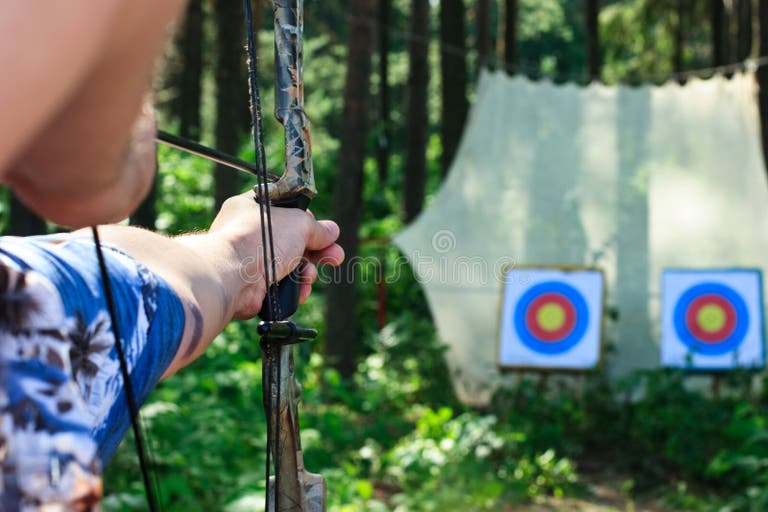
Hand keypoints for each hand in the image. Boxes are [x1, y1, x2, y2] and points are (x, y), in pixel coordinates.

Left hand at [208, 192, 343, 318]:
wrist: (235, 276)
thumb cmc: (259, 239)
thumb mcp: (298, 223)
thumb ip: (317, 228)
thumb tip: (332, 231)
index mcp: (252, 207)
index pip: (283, 209)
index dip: (305, 218)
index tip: (319, 227)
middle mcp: (248, 233)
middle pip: (292, 240)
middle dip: (317, 250)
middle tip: (334, 255)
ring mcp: (250, 261)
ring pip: (289, 265)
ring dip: (307, 271)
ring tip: (310, 275)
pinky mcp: (254, 286)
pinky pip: (282, 286)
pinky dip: (294, 289)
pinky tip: (301, 289)